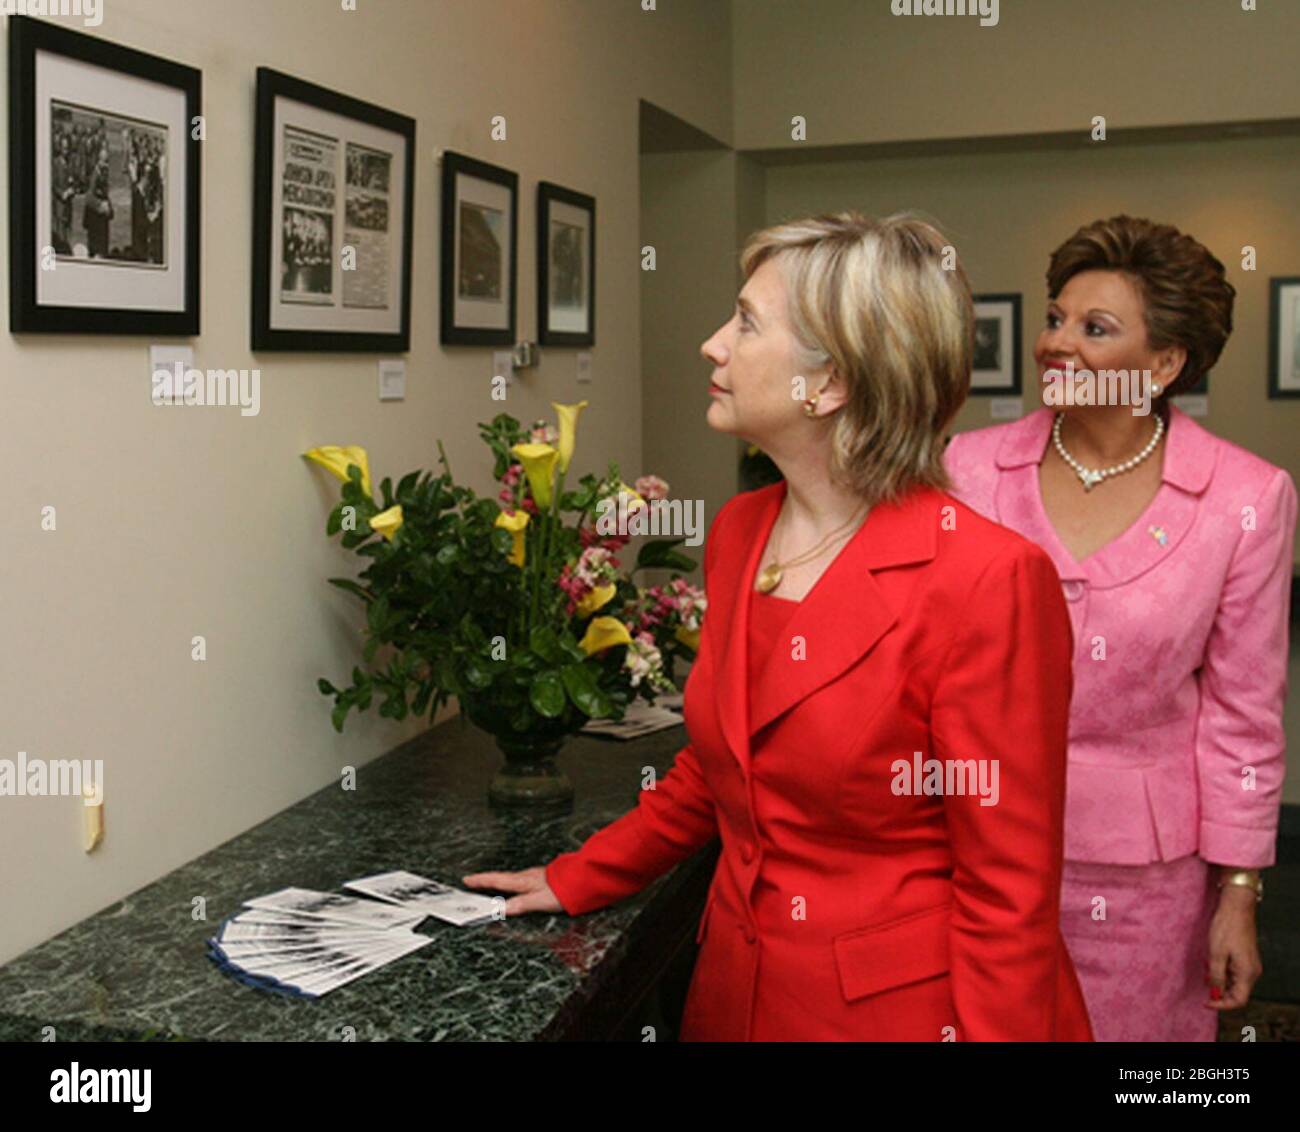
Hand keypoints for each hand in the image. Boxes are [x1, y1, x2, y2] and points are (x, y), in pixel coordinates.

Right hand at [461, 866, 563, 915]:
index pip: (496, 880)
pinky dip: (511, 884)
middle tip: (473, 882)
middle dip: (486, 880)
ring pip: (512, 879)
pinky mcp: (543, 879)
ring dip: (498, 881)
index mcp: (522, 881)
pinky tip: (516, 888)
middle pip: (502, 878)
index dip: (480, 881)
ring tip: (490, 885)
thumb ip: (519, 905)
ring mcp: (535, 877)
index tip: (467, 879)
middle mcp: (527, 876)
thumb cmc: (563, 890)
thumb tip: (499, 909)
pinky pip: (521, 881)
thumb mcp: (538, 901)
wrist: (584, 879)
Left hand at [1206, 885, 1261, 1010]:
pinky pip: (1233, 970)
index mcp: (1247, 973)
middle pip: (1237, 992)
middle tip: (1203, 985)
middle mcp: (1252, 971)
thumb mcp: (1216, 953)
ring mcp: (1249, 963)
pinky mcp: (1244, 956)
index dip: (1222, 1005)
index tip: (1206, 1002)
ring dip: (1219, 980)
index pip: (1238, 1000)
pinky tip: (1209, 963)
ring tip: (1204, 972)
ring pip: (1234, 981)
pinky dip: (1221, 970)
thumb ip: (1216, 975)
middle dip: (1219, 992)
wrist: (1236, 907)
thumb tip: (1215, 992)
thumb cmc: (1226, 927)